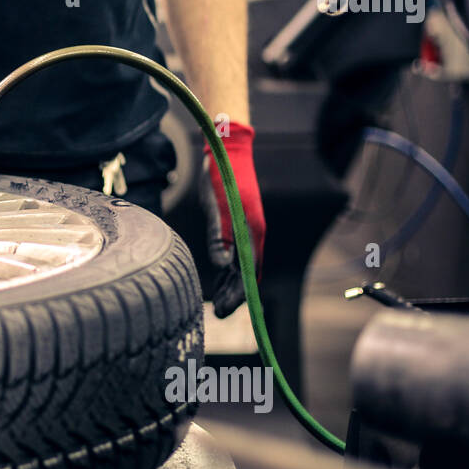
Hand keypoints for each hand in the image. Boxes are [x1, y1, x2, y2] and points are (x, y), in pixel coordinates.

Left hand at [200, 120, 265, 317]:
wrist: (227, 153)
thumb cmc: (222, 178)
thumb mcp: (216, 208)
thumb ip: (219, 237)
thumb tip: (222, 265)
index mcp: (251, 233)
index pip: (248, 273)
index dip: (239, 295)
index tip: (226, 311)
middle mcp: (252, 236)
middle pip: (247, 274)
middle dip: (234, 296)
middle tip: (219, 314)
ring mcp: (247, 232)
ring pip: (242, 267)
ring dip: (231, 286)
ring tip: (219, 305)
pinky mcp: (238, 226)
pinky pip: (236, 255)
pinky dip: (229, 270)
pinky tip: (220, 280)